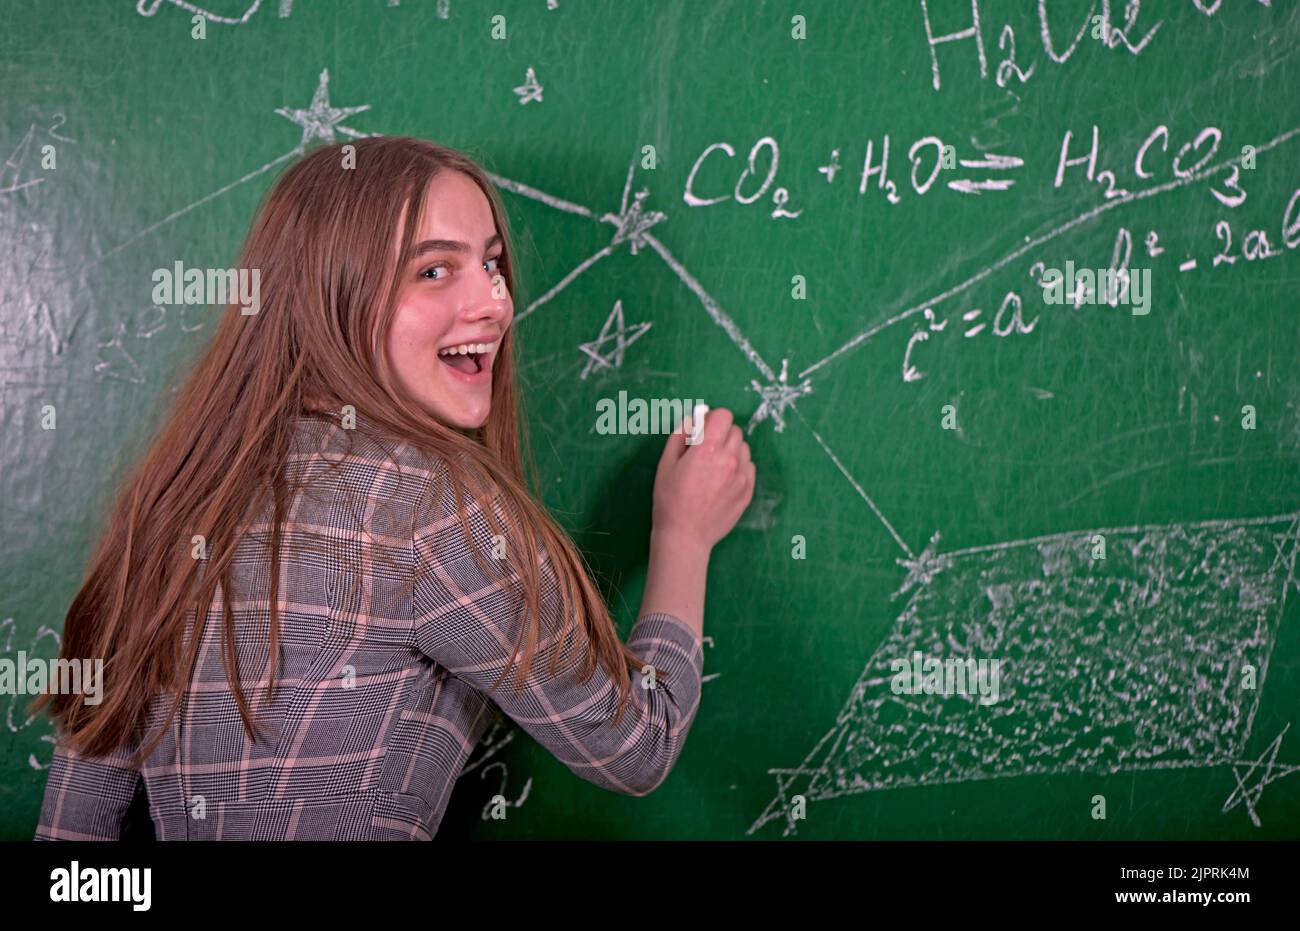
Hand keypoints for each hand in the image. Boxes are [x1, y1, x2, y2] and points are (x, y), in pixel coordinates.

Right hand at [651, 407, 755, 551]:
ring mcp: (742, 477)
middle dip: (721, 434)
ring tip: (716, 466)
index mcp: (708, 449)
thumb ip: (680, 436)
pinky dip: (739, 467)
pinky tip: (724, 480)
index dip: (712, 419)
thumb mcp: (666, 463)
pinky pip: (749, 467)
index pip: (724, 416)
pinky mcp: (748, 491)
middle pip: (736, 430)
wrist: (685, 535)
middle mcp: (730, 459)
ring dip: (732, 450)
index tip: (704, 429)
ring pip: (744, 449)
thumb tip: (692, 420)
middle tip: (707, 449)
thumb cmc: (670, 499)